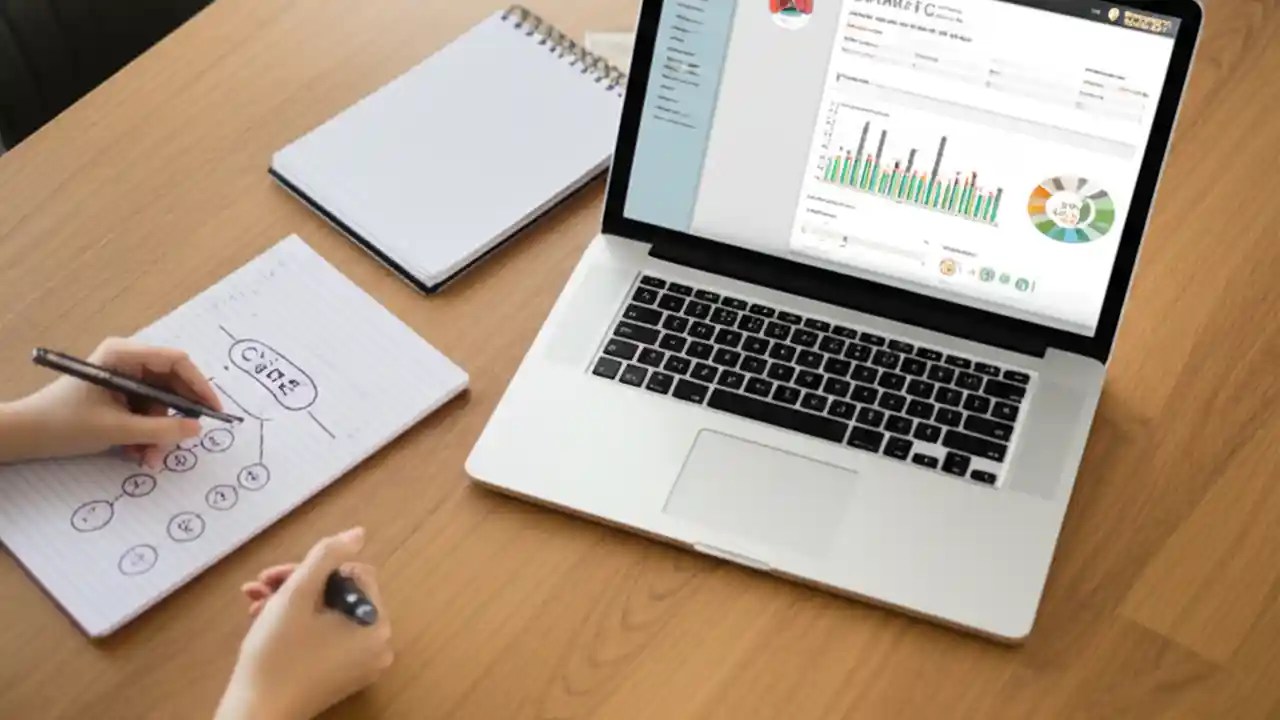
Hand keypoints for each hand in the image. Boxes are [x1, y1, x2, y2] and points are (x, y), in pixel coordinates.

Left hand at [0, 338, 219, 465]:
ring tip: (147, 458)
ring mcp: (124, 379)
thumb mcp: (117, 429)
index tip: (212, 411)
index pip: (176, 361)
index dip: (199, 385)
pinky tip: (136, 451)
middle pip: (170, 385)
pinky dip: (145, 434)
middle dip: (173, 419)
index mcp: (124, 355)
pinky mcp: (119, 396)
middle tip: (179, 443)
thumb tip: (198, 429)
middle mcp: (127, 362)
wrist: (26, 435)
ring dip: (158, 434)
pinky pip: (145, 413)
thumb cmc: (65, 423)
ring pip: (159, 405)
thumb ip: (161, 430)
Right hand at [216, 528, 393, 719]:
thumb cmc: (276, 653)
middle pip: (339, 594)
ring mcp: (361, 664)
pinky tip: (264, 621)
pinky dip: (299, 625)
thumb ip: (327, 556)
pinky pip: (326, 637)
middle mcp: (378, 645)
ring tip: (254, 605)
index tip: (278, 577)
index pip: (353, 573)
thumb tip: (357, 533)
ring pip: (327, 614)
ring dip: (290, 602)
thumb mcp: (297, 594)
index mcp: (376, 624)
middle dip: (296, 585)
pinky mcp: (342, 676)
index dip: (315, 569)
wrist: (256, 714)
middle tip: (260, 588)